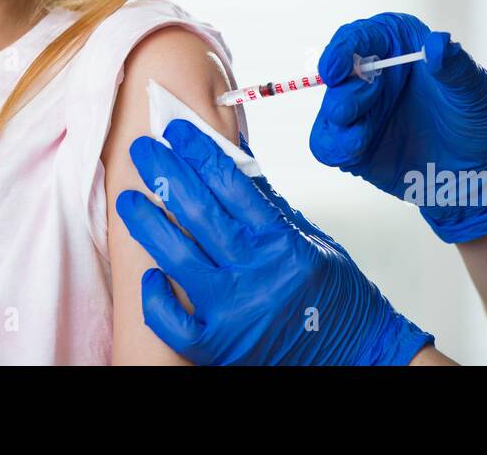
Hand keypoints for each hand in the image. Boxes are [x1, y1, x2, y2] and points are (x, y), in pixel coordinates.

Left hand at [115, 118, 433, 365]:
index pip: (231, 185)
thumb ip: (269, 206)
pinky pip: (174, 323)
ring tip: (129, 199)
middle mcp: (257, 275)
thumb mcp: (311, 241)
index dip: (199, 153)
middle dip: (166, 175)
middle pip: (200, 214)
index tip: (177, 132)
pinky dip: (156, 298)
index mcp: (283, 242)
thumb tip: (231, 161)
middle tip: (142, 149)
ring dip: (148, 224)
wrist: (357, 355)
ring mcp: (234, 314)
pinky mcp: (218, 347)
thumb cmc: (335, 295)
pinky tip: (149, 274)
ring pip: (178, 259)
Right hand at [310, 12, 486, 242]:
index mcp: (399, 49)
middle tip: (358, 107)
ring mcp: (364, 112)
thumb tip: (436, 43)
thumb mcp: (476, 92)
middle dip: (343, 93)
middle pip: (336, 75)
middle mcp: (375, 77)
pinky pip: (328, 144)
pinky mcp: (357, 147)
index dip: (341, 49)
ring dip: (336, 123)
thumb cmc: (484, 122)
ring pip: (329, 111)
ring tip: (360, 140)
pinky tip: (355, 151)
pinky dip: (334, 147)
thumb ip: (455, 67)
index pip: (360, 37)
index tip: (335, 69)